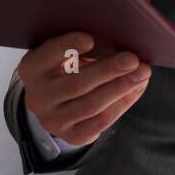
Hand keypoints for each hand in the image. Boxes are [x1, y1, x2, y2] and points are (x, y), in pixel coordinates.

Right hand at [18, 32, 150, 146]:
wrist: (58, 100)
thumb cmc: (67, 65)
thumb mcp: (67, 52)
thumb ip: (87, 46)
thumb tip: (121, 43)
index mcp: (31, 69)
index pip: (47, 56)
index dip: (68, 46)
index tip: (90, 38)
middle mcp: (37, 97)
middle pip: (76, 84)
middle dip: (108, 70)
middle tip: (132, 58)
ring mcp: (53, 120)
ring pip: (91, 105)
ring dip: (121, 87)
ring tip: (142, 72)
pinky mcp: (72, 136)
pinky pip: (101, 121)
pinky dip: (122, 103)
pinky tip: (137, 87)